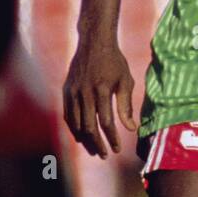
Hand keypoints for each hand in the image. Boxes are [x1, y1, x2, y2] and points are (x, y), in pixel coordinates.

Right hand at [63, 40, 136, 157]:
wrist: (94, 42)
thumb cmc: (114, 62)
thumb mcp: (125, 81)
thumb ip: (126, 106)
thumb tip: (131, 128)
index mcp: (102, 91)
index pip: (106, 123)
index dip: (112, 138)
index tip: (117, 149)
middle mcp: (85, 93)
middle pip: (89, 127)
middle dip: (98, 144)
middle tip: (105, 155)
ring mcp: (73, 92)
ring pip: (76, 123)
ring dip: (85, 139)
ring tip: (94, 149)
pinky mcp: (66, 90)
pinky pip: (68, 114)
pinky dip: (73, 127)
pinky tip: (81, 136)